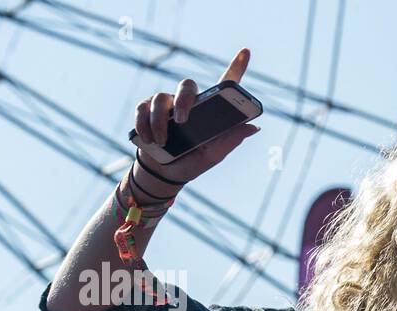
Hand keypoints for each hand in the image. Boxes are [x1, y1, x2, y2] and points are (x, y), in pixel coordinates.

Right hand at [132, 48, 259, 185]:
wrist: (165, 173)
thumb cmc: (192, 162)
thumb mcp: (213, 155)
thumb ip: (230, 140)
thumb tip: (253, 127)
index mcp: (209, 111)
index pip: (224, 85)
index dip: (236, 67)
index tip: (247, 51)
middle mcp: (189, 103)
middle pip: (187, 85)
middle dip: (184, 101)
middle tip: (183, 121)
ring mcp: (167, 105)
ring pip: (161, 98)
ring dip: (160, 121)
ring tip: (162, 142)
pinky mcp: (147, 111)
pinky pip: (143, 108)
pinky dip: (144, 123)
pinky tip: (148, 138)